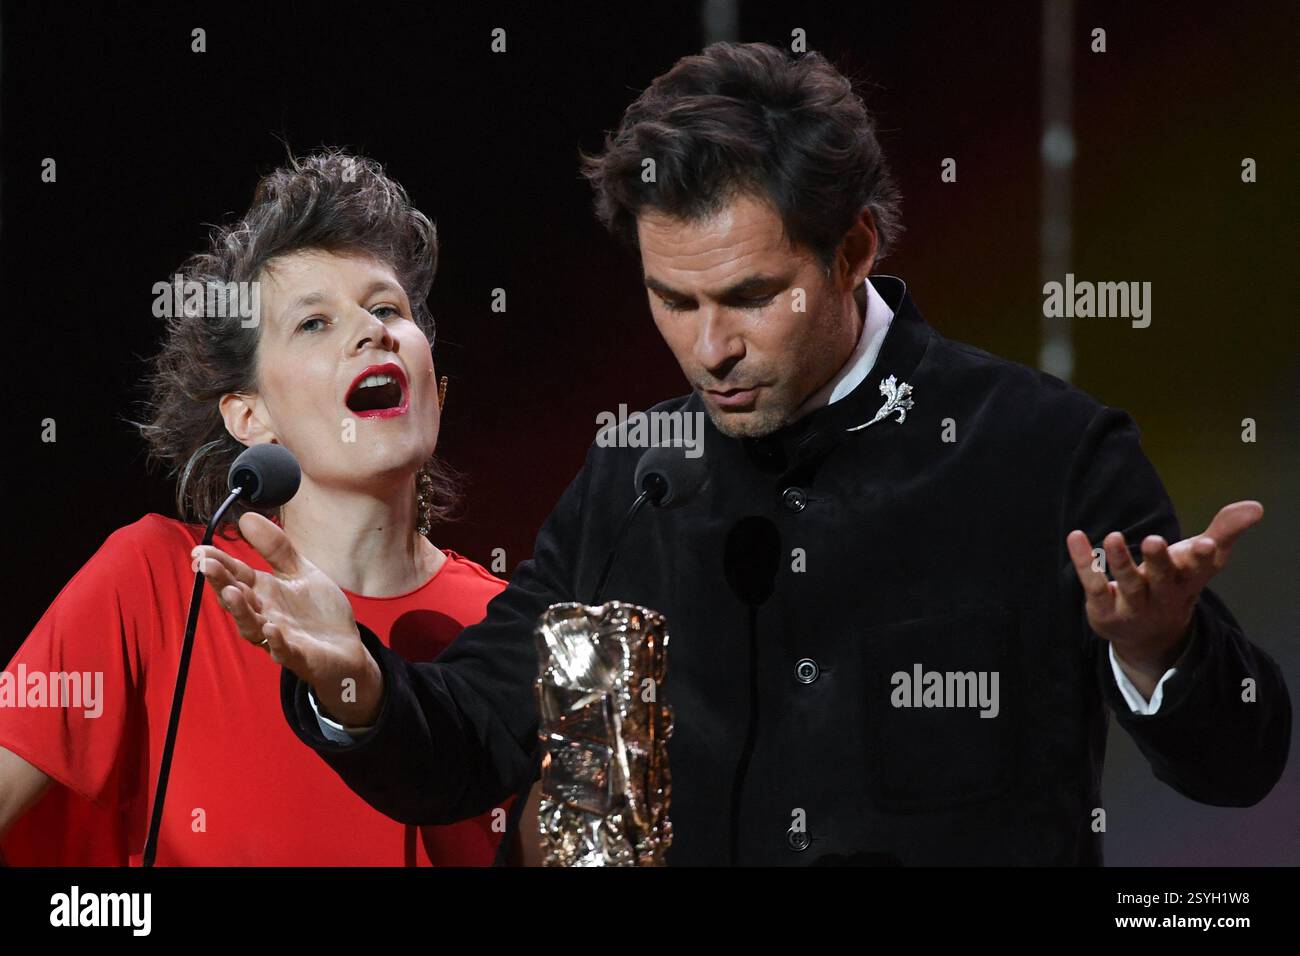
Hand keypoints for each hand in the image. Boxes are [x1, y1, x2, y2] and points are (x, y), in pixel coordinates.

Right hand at [192, 512, 383, 725]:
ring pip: (252, 626)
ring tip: (231, 592)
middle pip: (237, 600)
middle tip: (205, 566)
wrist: (345, 648)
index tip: (200, 551)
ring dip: (240, 611)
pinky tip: (272, 628)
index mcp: (264, 593)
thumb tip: (247, 517)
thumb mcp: (300, 572)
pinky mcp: (299, 656)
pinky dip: (277, 641)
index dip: (218, 564)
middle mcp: (265, 615)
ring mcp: (279, 637)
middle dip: (221, 583)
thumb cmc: (318, 612)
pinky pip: (283, 651)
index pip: (235, 576)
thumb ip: (276, 548)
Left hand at [1066, 500, 1261, 696]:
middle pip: (1162, 577)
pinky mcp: (1104, 608)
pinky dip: (1083, 561)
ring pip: (1127, 583)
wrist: (1148, 636)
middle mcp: (1162, 593)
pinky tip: (1075, 536)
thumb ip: (1225, 531)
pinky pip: (1092, 585)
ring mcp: (1132, 604)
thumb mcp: (1202, 559)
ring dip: (1120, 561)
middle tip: (1154, 540)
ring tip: (1113, 537)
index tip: (1206, 544)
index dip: (1204, 558)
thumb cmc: (1176, 583)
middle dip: (1159, 561)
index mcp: (1188, 580)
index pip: (1199, 568)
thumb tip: (1255, 506)